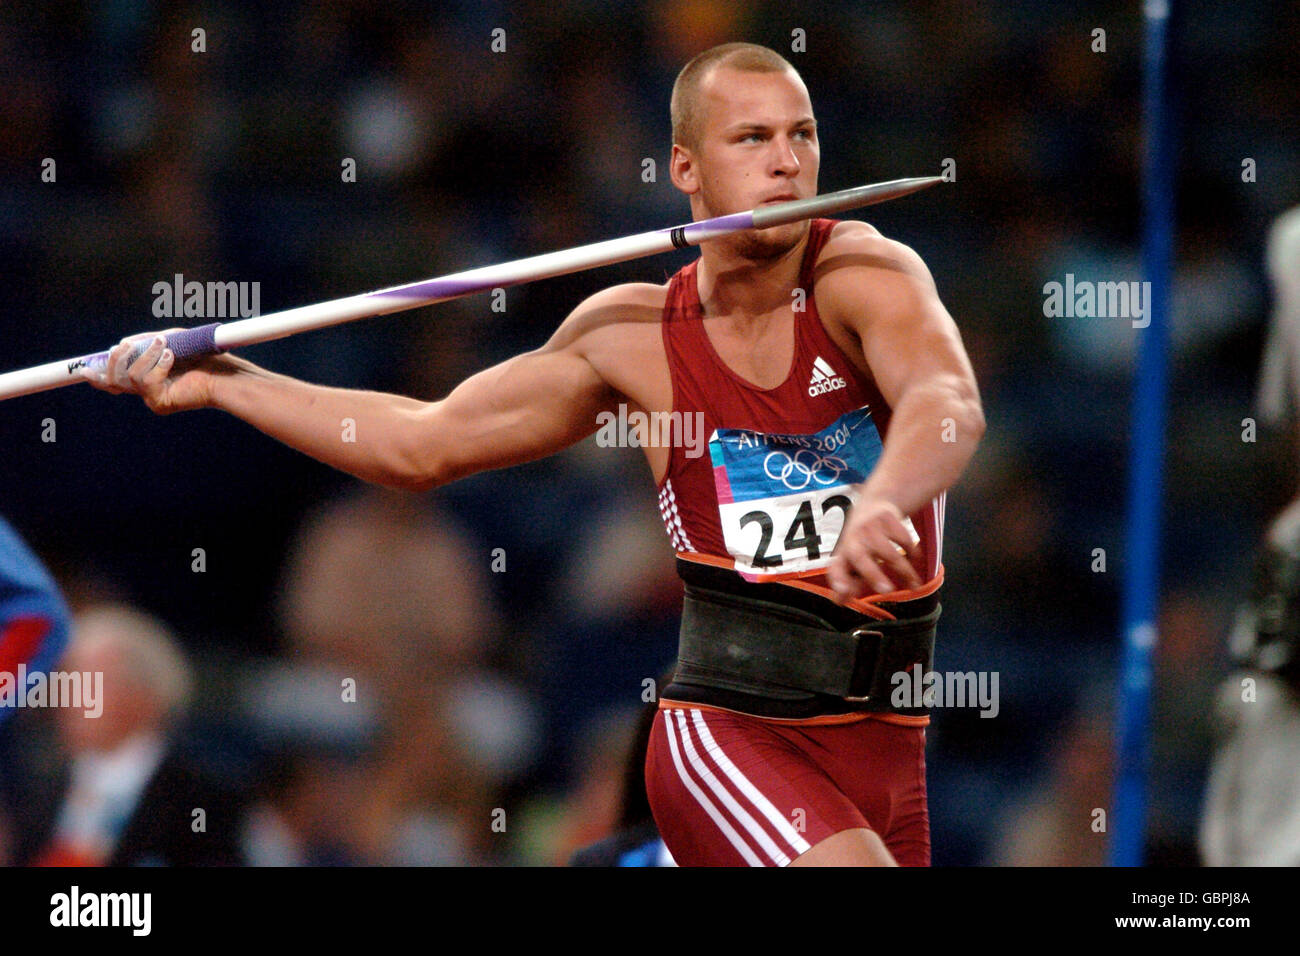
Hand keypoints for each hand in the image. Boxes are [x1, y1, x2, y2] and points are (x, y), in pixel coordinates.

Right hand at [82, 330, 227, 413]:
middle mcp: (146, 390)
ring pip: (127, 378)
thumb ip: (143, 342)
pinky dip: (156, 365)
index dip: (96, 375)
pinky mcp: (160, 403)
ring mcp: (152, 398)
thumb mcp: (169, 340)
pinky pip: (145, 381)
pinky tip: (170, 358)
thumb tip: (120, 345)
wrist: (225, 374)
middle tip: (124, 346)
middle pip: (112, 380)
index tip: (84, 369)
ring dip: (142, 356)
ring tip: (163, 346)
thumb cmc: (201, 356)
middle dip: (115, 360)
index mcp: (146, 376)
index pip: (114, 380)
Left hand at [827, 496, 924, 601]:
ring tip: (914, 585)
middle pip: (860, 558)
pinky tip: (915, 559)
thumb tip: (840, 602)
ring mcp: (870, 526)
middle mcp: (853, 538)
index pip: (836, 568)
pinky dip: (912, 552)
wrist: (873, 504)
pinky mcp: (887, 517)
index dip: (839, 581)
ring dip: (905, 572)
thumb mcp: (851, 557)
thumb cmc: (861, 540)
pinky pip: (903, 539)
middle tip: (887, 591)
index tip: (845, 592)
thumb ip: (848, 580)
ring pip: (889, 553)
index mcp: (843, 552)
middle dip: (873, 575)